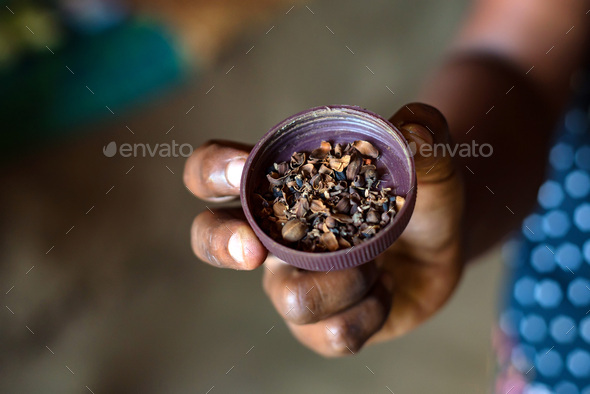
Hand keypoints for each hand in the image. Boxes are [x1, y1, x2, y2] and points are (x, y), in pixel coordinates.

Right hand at [183, 103, 463, 356]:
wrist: (441, 247)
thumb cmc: (416, 196)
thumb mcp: (426, 161)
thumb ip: (423, 134)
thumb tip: (412, 131)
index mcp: (282, 188)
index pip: (214, 174)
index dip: (212, 170)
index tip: (240, 170)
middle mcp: (275, 238)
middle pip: (210, 240)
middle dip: (223, 243)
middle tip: (256, 249)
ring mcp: (295, 284)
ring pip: (290, 297)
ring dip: (345, 279)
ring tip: (377, 262)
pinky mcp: (322, 326)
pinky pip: (332, 334)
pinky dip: (371, 310)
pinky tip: (386, 290)